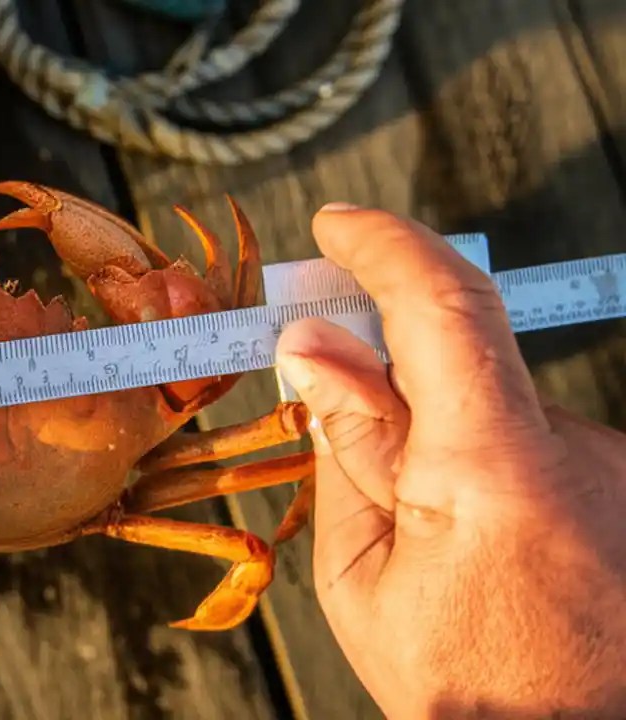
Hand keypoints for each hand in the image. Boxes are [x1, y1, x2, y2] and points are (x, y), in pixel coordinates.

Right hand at [276, 205, 625, 717]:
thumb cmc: (463, 684)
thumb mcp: (363, 580)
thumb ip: (346, 450)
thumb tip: (315, 345)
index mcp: (492, 469)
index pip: (440, 306)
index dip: (384, 246)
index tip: (336, 224)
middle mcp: (574, 448)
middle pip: (460, 357)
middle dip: (386, 370)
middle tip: (326, 396)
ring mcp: (613, 464)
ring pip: (494, 408)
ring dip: (440, 439)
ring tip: (430, 540)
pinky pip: (533, 442)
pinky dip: (486, 467)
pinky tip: (480, 542)